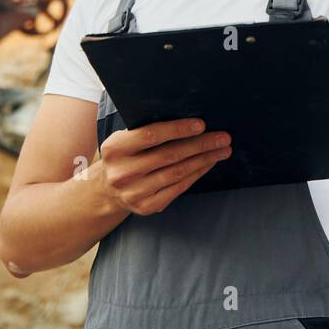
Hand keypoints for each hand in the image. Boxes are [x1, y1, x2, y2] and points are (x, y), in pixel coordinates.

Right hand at [97, 118, 230, 214]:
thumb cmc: (123, 157)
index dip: (178, 129)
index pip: (151, 135)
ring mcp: (134, 192)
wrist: (106, 190)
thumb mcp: (124, 140)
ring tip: (222, 150)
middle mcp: (122, 172)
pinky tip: (208, 164)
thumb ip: (146, 130)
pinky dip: (196, 174)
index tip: (201, 125)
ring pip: (178, 172)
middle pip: (170, 155)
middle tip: (223, 137)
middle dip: (201, 145)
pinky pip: (178, 188)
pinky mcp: (146, 206)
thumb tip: (188, 121)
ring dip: (204, 160)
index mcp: (115, 149)